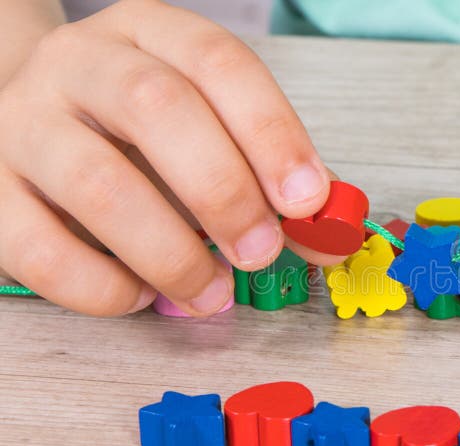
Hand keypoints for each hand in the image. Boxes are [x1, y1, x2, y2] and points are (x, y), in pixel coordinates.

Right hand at [0, 0, 340, 316]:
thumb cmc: (135, 128)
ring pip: (97, 184)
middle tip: (261, 251)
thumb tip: (326, 238)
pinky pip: (40, 250)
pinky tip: (140, 295)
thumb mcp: (206, 121)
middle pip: (156, 109)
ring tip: (211, 291)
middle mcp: (80, 65)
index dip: (272, 132)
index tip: (308, 199)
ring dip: (171, 254)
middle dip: (224, 192)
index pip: (218, 62)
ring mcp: (23, 125)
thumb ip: (269, 172)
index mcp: (148, 34)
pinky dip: (103, 288)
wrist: (24, 111)